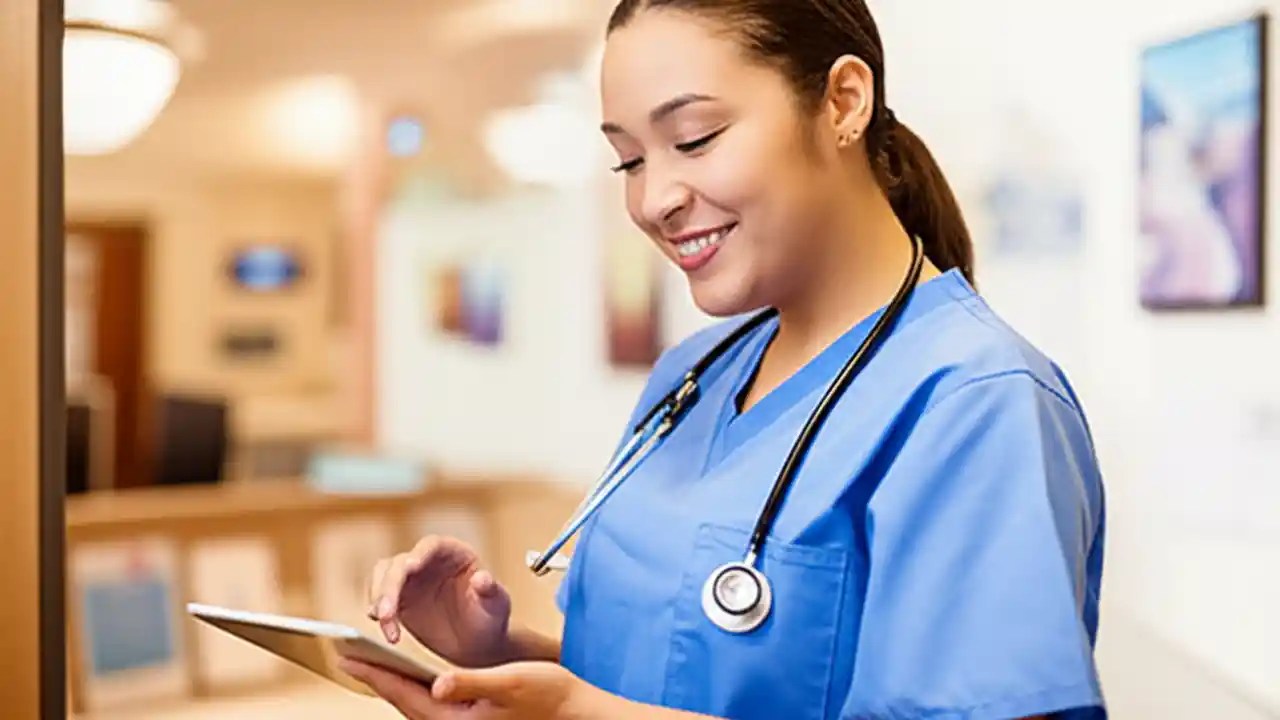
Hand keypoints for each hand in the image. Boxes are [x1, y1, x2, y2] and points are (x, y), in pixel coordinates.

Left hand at [341, 659, 613, 719]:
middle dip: (376, 678)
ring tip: (369, 663)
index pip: (406, 694)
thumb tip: (436, 684)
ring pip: (415, 704)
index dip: (375, 674)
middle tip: (347, 657)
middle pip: (404, 702)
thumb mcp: (510, 681)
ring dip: (392, 683)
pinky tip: (409, 675)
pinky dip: (413, 688)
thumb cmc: (548, 695)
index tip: (348, 658)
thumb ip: (470, 682)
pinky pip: (430, 704)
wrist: (574, 712)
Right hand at [368, 535, 512, 667]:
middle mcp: (427, 560)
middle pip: (400, 563)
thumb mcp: (496, 606)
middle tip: (386, 614)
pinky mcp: (396, 599)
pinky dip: (377, 611)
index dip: (419, 554)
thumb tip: (482, 577)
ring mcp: (409, 579)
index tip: (410, 566)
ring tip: (385, 625)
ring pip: (382, 577)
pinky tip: (384, 627)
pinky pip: (379, 598)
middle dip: (389, 587)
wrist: (477, 644)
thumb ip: (490, 591)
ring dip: (378, 598)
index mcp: (453, 552)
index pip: (431, 546)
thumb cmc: (490, 618)